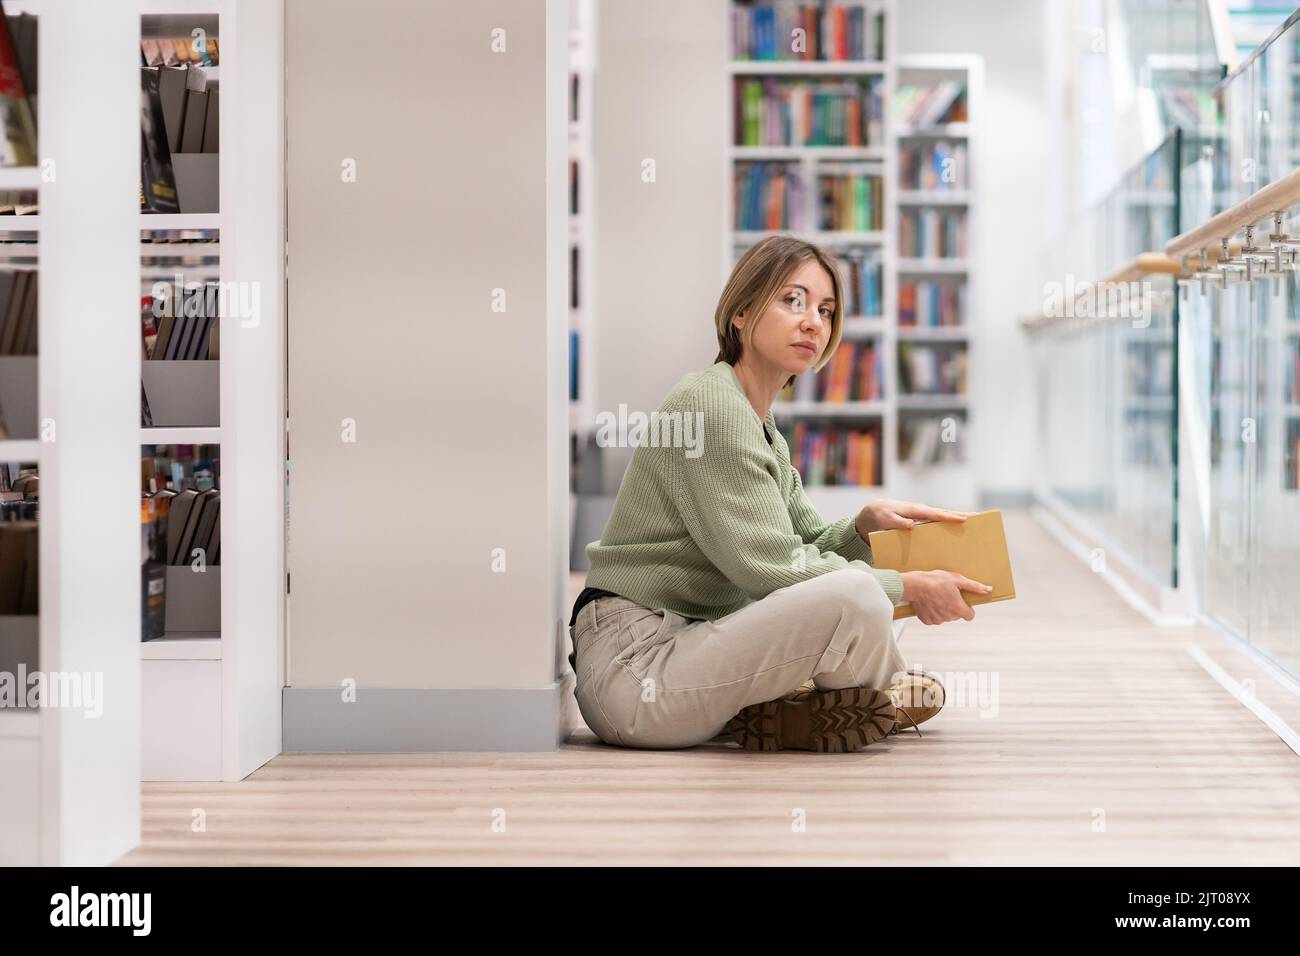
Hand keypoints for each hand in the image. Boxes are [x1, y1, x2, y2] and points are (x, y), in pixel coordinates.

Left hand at [855, 499, 972, 537]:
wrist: (874, 513)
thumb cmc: (880, 516)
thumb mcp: (886, 519)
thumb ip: (897, 522)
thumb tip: (911, 525)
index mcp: (916, 510)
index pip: (935, 514)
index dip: (949, 517)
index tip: (964, 519)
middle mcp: (922, 512)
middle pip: (944, 513)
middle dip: (961, 515)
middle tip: (978, 518)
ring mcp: (923, 517)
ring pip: (943, 518)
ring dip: (957, 519)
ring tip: (974, 523)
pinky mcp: (922, 522)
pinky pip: (937, 524)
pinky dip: (948, 525)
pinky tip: (956, 534)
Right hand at [900, 570, 991, 624]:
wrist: (914, 585)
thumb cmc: (935, 581)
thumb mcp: (957, 580)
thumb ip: (974, 586)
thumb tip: (988, 590)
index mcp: (958, 608)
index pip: (970, 616)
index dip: (967, 608)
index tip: (961, 601)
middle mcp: (948, 617)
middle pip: (957, 615)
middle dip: (954, 607)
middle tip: (947, 595)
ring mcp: (937, 620)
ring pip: (945, 617)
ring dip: (943, 609)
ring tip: (937, 597)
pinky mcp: (927, 620)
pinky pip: (934, 618)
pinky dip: (933, 612)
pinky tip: (929, 602)